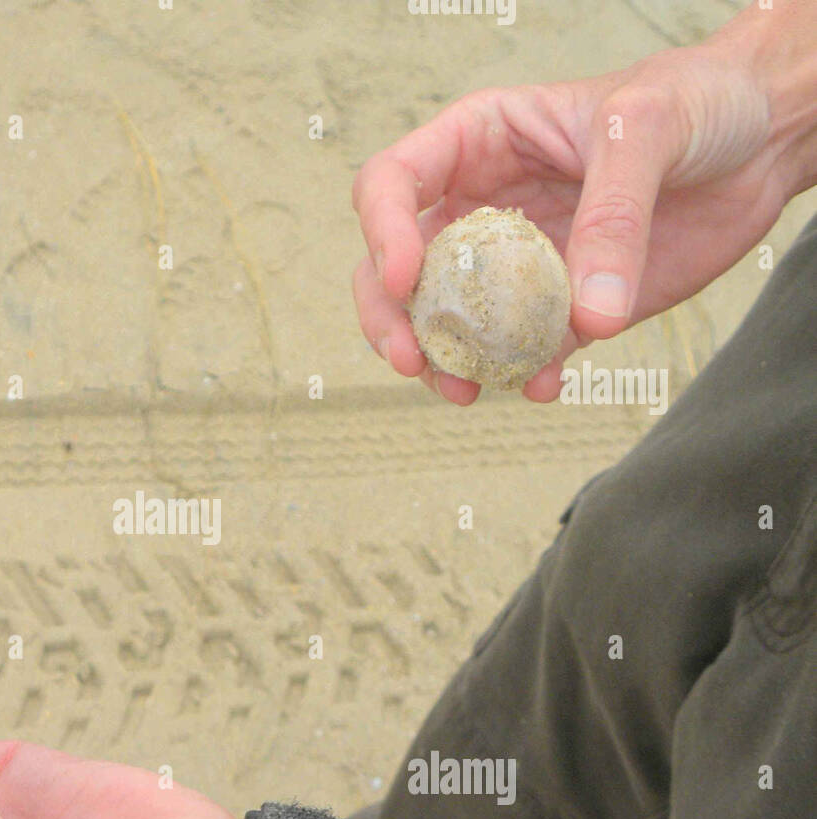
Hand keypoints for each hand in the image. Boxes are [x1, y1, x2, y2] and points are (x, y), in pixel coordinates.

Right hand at [352, 37, 798, 404]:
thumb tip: (588, 315)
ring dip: (443, 363)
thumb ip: (612, 216)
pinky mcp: (557, 310)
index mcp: (476, 145)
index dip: (382, 233)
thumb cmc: (697, 101)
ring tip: (465, 390)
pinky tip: (542, 384)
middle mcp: (479, 209)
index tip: (405, 277)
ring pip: (445, 323)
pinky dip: (521, 376)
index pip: (392, 185)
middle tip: (410, 359)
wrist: (761, 144)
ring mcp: (513, 266)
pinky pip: (519, 352)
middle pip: (395, 270)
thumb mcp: (647, 128)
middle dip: (390, 319)